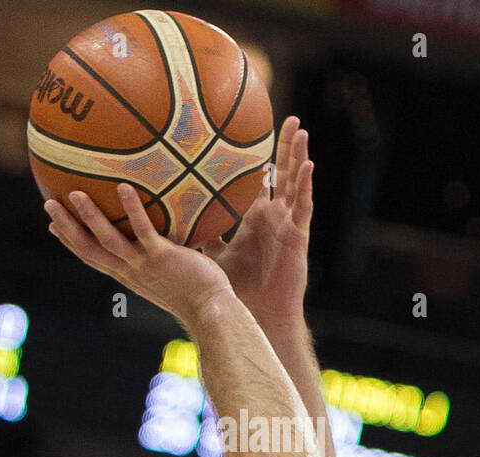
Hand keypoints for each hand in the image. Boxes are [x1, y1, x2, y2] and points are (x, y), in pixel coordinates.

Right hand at [45, 183, 232, 326]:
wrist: (209, 309)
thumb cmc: (194, 292)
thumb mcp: (166, 276)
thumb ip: (157, 257)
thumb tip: (163, 237)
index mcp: (127, 275)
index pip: (91, 257)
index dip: (70, 241)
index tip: (54, 227)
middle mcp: (129, 271)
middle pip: (88, 248)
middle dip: (66, 227)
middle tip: (49, 205)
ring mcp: (143, 264)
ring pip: (107, 239)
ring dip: (89, 216)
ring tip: (74, 193)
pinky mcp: (161, 256)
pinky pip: (142, 229)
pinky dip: (132, 208)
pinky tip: (123, 187)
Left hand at [200, 116, 313, 325]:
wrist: (257, 313)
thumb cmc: (237, 288)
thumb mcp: (213, 254)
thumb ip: (200, 233)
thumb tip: (170, 216)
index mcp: (256, 219)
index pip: (259, 182)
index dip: (260, 160)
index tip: (254, 135)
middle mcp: (274, 217)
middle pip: (281, 175)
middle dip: (285, 148)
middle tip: (286, 119)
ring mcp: (288, 225)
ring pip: (295, 184)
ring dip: (299, 157)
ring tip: (301, 130)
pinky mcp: (298, 237)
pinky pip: (303, 206)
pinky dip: (306, 185)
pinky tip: (309, 165)